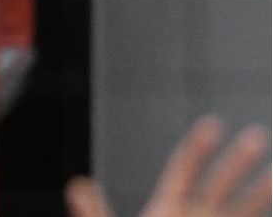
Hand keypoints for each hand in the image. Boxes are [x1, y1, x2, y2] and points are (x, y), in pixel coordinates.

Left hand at [65, 117, 270, 216]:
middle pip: (220, 183)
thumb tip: (77, 184)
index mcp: (168, 207)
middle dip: (239, 160)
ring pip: (241, 211)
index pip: (184, 169)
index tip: (215, 123)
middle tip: (259, 135)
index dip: (199, 147)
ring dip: (260, 193)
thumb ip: (94, 210)